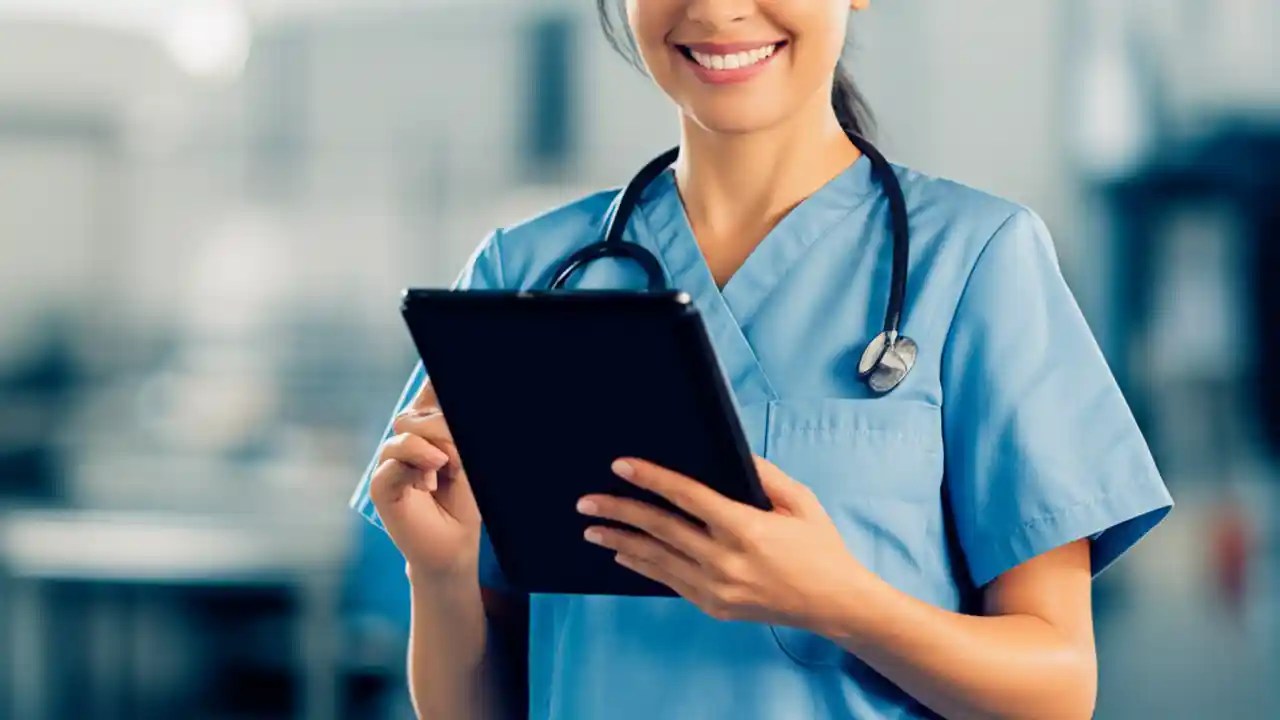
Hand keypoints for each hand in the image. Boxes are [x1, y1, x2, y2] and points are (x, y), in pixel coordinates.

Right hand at [368, 380, 481, 581]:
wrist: (455, 542)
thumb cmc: (464, 499)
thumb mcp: (464, 459)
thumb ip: (446, 432)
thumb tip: (429, 410)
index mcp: (427, 431)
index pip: (426, 394)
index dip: (430, 385)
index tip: (431, 380)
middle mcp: (405, 441)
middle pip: (418, 412)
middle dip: (444, 431)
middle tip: (456, 463)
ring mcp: (390, 462)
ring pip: (405, 430)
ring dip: (432, 450)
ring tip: (440, 475)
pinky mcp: (381, 486)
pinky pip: (392, 463)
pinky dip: (413, 469)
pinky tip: (425, 484)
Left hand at [577, 455, 869, 633]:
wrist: (834, 604)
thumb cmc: (819, 547)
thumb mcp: (800, 502)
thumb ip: (764, 475)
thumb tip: (731, 453)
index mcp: (746, 528)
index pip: (687, 497)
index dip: (651, 479)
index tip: (621, 466)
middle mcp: (725, 560)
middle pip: (660, 529)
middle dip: (619, 512)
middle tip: (587, 502)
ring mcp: (717, 588)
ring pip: (657, 559)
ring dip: (620, 542)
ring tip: (592, 528)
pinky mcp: (714, 605)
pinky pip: (669, 582)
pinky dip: (643, 566)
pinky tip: (623, 553)